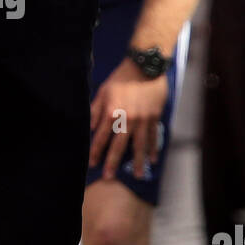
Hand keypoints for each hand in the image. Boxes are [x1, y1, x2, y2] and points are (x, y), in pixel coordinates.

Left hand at [89, 59, 167, 179]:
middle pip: (119, 146)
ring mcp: (143, 120)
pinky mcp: (155, 118)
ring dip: (138, 162)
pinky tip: (153, 160)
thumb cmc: (121, 78)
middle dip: (113, 163)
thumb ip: (95, 111)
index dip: (95, 152)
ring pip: (139, 146)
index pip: (101, 138)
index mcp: (112, 113)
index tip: (92, 164)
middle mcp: (127, 120)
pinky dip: (153, 149)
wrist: (145, 67)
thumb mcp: (103, 92)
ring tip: (137, 176)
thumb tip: (90, 129)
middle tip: (109, 178)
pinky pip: (154, 137)